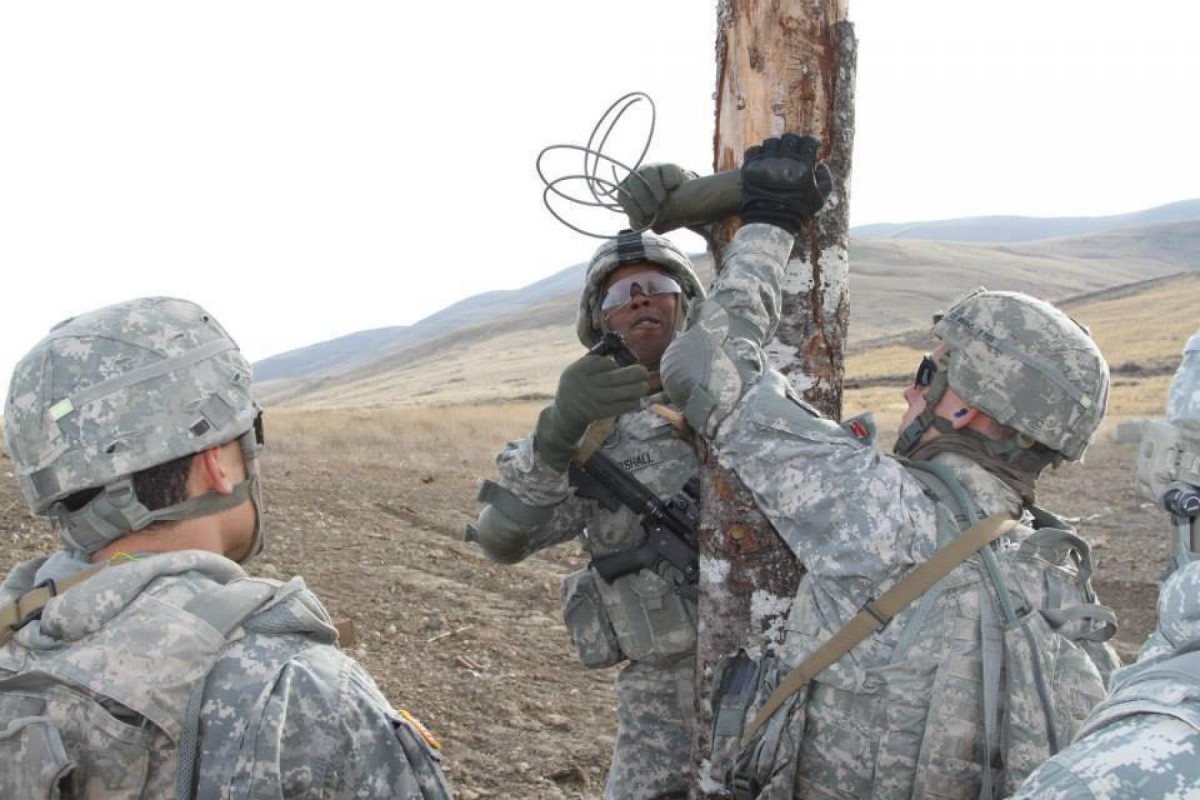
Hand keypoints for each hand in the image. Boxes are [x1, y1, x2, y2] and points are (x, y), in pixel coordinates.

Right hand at [534, 354, 648, 470]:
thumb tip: (619, 350)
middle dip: (634, 374)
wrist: (566, 412)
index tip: (617, 366)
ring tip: (644, 386)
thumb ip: (594, 359)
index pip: (602, 363)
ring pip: (621, 392)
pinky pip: (621, 406)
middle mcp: (585, 385)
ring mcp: (593, 400)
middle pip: (614, 378)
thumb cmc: (578, 384)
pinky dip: (632, 402)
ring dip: (637, 389)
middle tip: (644, 372)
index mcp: (578, 370)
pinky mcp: (600, 412)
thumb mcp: (578, 368)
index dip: (613, 364)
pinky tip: (637, 399)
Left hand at [616, 163, 695, 230]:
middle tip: (651, 211)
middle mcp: (638, 177)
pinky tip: (672, 187)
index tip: (640, 218)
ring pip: (649, 172)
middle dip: (642, 197)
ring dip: (654, 186)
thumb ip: (642, 222)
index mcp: (628, 191)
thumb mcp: (650, 220)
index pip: (623, 196)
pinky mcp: (668, 167)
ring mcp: (653, 170)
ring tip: (662, 200)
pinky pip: (667, 170)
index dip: (630, 207)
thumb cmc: (661, 214)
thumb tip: (636, 224)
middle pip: (634, 182)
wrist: (682, 202)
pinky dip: (669, 178)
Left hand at [740, 134, 833, 234]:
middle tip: (790, 151)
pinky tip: (761, 160)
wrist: (770, 224)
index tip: (807, 147)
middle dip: (792, 143)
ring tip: (775, 156)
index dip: (809, 142)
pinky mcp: (750, 168)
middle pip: (789, 139)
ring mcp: (766, 163)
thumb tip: (820, 165)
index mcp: (803, 165)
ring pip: (771, 142)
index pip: (808, 142)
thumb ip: (827, 180)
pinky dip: (758, 153)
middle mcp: (784, 161)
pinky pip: (753, 150)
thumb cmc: (797, 212)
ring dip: (774, 147)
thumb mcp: (820, 199)